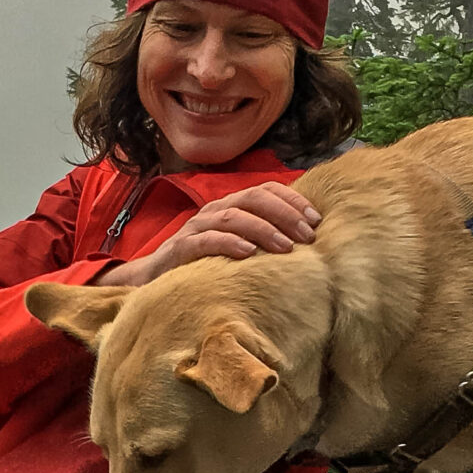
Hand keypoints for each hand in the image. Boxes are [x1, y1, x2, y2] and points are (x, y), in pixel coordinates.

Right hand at [102, 183, 319, 288]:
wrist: (155, 282)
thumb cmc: (205, 267)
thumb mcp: (238, 250)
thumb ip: (263, 241)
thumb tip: (304, 243)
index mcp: (230, 206)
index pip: (266, 189)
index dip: (293, 200)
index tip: (316, 220)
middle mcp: (214, 210)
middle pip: (253, 198)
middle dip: (285, 214)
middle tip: (307, 236)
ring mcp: (196, 227)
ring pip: (233, 216)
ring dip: (263, 229)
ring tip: (286, 247)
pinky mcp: (180, 248)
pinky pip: (206, 240)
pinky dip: (229, 243)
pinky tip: (248, 253)